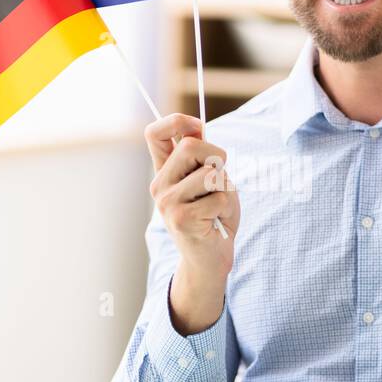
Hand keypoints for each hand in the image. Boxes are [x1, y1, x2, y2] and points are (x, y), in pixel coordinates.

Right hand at [145, 113, 240, 333]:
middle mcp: (160, 185)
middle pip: (190, 146)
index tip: (198, 127)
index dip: (177, 121)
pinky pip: (220, 198)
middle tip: (220, 180)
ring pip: (210, 174)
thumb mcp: (210, 181)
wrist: (211, 260)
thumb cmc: (214, 217)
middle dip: (218, 157)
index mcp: (165, 172)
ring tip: (217, 207)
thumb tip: (197, 127)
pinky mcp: (182, 218)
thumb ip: (203, 158)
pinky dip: (227, 209)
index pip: (154, 133)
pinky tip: (216, 222)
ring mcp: (168, 202)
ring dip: (225, 189)